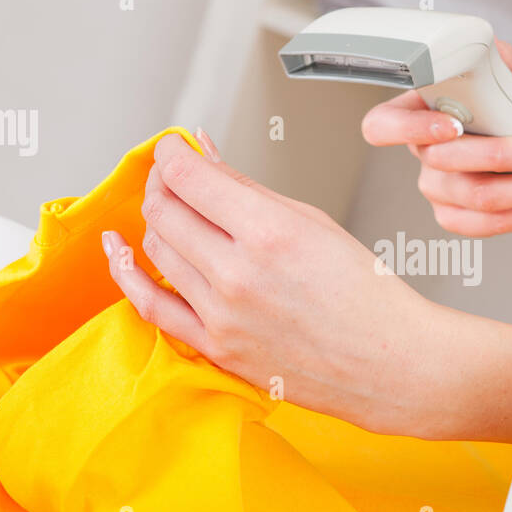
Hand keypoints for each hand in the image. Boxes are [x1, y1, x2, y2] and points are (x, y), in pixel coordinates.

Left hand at [102, 131, 469, 436]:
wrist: (390, 363)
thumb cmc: (366, 295)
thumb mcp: (313, 222)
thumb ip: (248, 189)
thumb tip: (205, 155)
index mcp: (269, 233)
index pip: (188, 176)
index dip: (172, 153)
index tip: (174, 148)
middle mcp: (238, 275)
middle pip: (165, 210)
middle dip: (163, 183)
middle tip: (175, 176)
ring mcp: (222, 316)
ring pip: (157, 250)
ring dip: (158, 221)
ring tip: (174, 209)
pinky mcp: (215, 349)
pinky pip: (151, 305)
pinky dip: (129, 273)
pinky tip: (121, 250)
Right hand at [360, 39, 511, 237]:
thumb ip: (498, 64)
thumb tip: (491, 50)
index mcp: (418, 113)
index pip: (383, 125)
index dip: (411, 129)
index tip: (453, 125)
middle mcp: (424, 156)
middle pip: (447, 165)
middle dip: (500, 156)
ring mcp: (440, 192)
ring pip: (479, 199)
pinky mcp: (461, 220)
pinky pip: (495, 225)